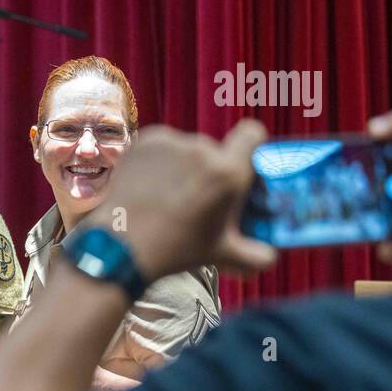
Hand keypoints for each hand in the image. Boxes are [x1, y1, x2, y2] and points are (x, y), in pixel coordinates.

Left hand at [84, 120, 277, 281]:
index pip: (252, 133)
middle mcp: (202, 150)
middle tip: (199, 196)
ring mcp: (171, 143)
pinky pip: (162, 145)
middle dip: (210, 168)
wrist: (122, 245)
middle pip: (215, 149)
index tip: (240, 163)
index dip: (249, 146)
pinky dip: (160, 160)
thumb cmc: (175, 249)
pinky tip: (152, 185)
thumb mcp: (222, 254)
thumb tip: (270, 257)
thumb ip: (255, 256)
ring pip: (187, 148)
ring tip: (169, 195)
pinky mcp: (145, 141)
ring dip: (184, 165)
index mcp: (228, 172)